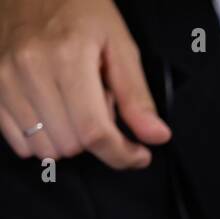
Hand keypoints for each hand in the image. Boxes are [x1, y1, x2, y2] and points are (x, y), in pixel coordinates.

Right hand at [0, 0, 168, 167]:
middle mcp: (29, 70)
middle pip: (71, 144)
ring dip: (69, 141)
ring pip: (44, 148)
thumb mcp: (118, 43)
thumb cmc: (78, 9)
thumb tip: (156, 136)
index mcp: (67, 58)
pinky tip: (54, 116)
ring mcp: (4, 79)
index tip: (139, 155)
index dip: (122, 154)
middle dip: (97, 140)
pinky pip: (17, 141)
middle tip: (101, 108)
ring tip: (75, 107)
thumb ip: (136, 95)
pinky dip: (42, 140)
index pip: (94, 132)